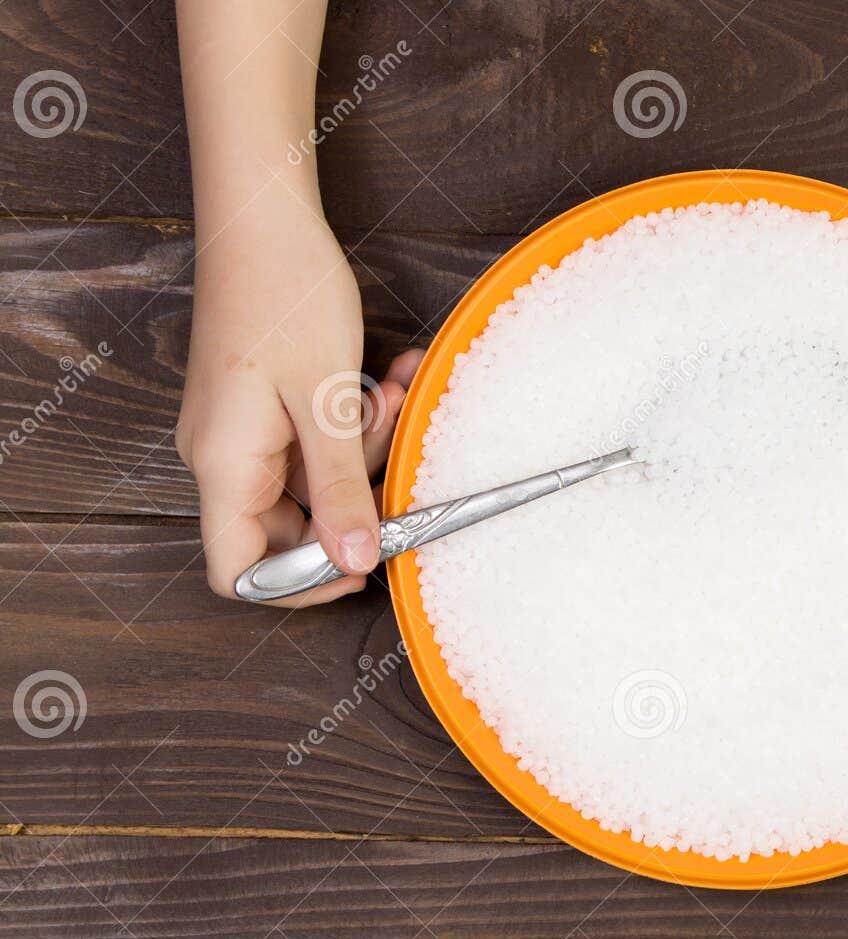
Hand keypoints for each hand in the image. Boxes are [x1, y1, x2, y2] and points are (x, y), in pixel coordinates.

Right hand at [176, 191, 418, 604]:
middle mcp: (221, 456)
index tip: (361, 565)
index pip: (241, 571)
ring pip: (314, 480)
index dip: (301, 584)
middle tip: (394, 438)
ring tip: (391, 391)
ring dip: (367, 446)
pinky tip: (385, 378)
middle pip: (291, 526)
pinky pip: (315, 441)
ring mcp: (241, 431)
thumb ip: (341, 490)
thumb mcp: (327, 401)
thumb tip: (355, 562)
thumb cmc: (285, 292)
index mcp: (222, 465)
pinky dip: (355, 420)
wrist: (262, 213)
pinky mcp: (263, 407)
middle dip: (356, 494)